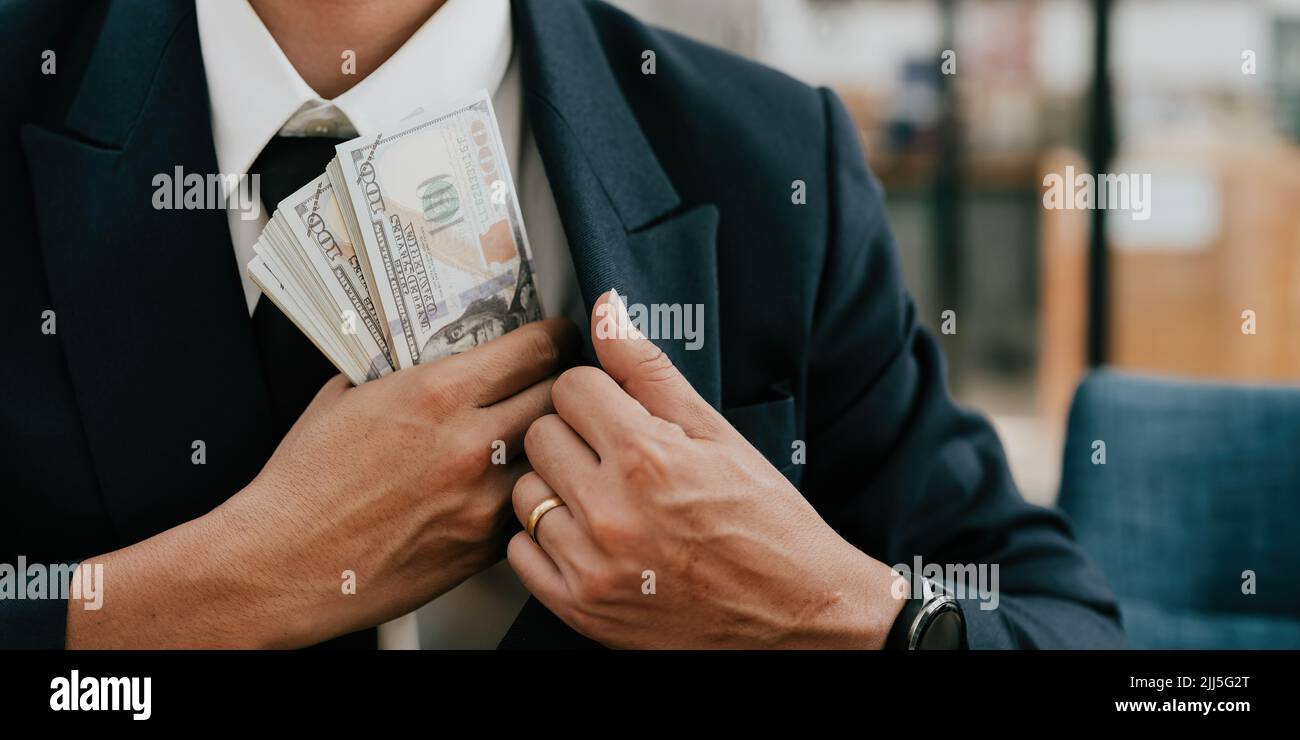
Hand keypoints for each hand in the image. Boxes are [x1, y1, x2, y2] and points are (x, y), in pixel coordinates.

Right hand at [67, 317, 578, 647]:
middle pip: (560, 398)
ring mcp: (482, 498)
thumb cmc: (304, 483)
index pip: (534, 349)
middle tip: (564, 382)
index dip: (555, 336)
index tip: (559, 335)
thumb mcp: (347, 397)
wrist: (284, 562)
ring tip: (545, 436)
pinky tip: (512, 484)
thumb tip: (431, 349)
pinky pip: (531, 505)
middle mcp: (470, 443)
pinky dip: (527, 490)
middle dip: (566, 384)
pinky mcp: (484, 544)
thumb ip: (402, 370)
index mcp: (437, 393)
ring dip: (553, 442)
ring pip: (556, 455)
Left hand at [508, 293, 904, 647]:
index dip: (596, 395)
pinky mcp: (580, 606)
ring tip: (604, 500)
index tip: (614, 413)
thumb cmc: (764, 524)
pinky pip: (519, 553)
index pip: (571, 386)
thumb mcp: (717, 433)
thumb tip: (606, 313)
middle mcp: (612, 510)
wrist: (792, 612)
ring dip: (556, 489)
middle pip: (540, 435)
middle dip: (573, 437)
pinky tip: (588, 538)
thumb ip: (650, 371)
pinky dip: (545, 542)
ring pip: (525, 493)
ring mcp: (591, 563)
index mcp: (647, 456)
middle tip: (613, 457)